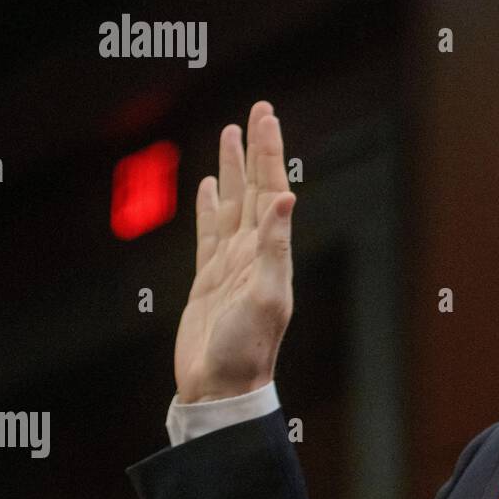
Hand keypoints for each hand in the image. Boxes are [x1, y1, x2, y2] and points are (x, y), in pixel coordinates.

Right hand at [174, 101, 295, 403]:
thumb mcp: (266, 296)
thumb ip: (275, 247)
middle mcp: (254, 251)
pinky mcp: (208, 278)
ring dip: (232, 170)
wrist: (221, 388)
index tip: (265, 116)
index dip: (268, 152)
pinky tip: (209, 187)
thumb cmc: (247, 350)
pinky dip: (209, 206)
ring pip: (231, 203)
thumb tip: (289, 198)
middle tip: (256, 111)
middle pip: (254, 187)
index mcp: (271, 250)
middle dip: (255, 149)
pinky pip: (209, 231)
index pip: (272, 188)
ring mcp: (231, 263)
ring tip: (230, 137)